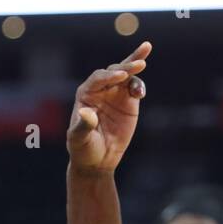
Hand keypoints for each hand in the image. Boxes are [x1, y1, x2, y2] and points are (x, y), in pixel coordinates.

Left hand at [66, 41, 149, 170]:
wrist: (98, 160)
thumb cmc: (83, 149)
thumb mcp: (80, 139)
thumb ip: (83, 126)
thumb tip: (85, 113)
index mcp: (86, 94)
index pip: (98, 79)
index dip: (109, 76)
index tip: (121, 76)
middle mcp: (100, 90)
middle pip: (114, 71)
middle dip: (126, 66)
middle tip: (139, 63)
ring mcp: (115, 94)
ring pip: (126, 74)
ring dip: (134, 67)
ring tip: (142, 63)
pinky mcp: (129, 102)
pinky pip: (135, 88)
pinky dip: (139, 86)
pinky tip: (140, 92)